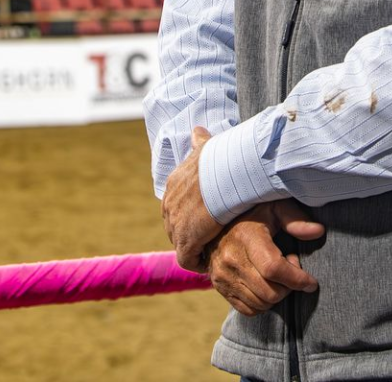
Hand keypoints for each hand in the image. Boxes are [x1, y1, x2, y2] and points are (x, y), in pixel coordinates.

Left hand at [162, 126, 221, 270]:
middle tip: (209, 236)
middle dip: (191, 231)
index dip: (191, 211)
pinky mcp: (185, 242)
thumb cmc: (218, 161)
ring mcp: (175, 226)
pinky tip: (210, 263)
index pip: (177, 204)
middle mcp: (169, 206)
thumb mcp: (206, 147)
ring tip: (211, 251)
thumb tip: (197, 128)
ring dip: (195, 248)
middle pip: (176, 224)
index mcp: (173, 186)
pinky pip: (188, 259)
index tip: (205, 215)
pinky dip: (198, 262)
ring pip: (182, 243)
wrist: (221, 176)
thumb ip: (199, 141)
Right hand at [208, 200, 325, 316]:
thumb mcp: (275, 208)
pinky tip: (266, 285)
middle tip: (291, 271)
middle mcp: (231, 259)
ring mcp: (223, 276)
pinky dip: (263, 303)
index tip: (311, 282)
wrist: (216, 223)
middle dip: (289, 288)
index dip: (297, 279)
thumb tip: (319, 232)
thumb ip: (296, 219)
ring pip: (261, 303)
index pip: (274, 269)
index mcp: (246, 237)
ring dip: (277, 295)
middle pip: (269, 292)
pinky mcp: (220, 288)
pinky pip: (248, 310)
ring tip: (277, 275)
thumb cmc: (253, 215)